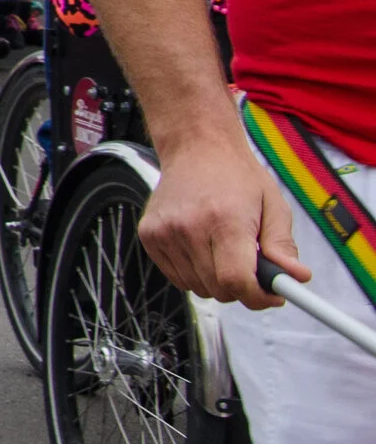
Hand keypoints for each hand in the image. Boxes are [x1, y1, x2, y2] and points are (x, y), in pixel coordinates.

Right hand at [143, 128, 307, 308]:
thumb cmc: (238, 176)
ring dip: (215, 279)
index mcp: (224, 219)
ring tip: (222, 249)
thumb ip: (283, 245)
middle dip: (240, 287)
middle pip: (219, 289)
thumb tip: (296, 278)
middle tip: (249, 264)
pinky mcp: (148, 235)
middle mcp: (189, 227)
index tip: (272, 294)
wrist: (195, 147)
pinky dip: (194, 272)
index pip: (236, 280)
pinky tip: (201, 247)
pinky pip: (177, 277)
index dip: (258, 297)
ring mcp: (164, 232)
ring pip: (197, 287)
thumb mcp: (273, 205)